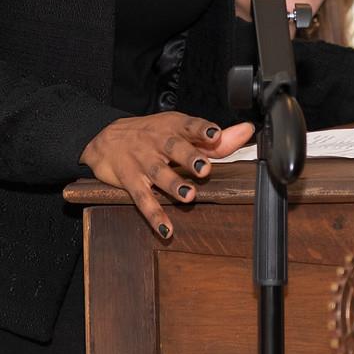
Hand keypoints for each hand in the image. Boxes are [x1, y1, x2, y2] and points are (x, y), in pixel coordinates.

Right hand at [81, 113, 254, 237]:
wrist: (106, 139)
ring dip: (173, 184)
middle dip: (189, 157)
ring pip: (158, 172)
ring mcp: (142, 161)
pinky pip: (142, 199)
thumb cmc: (153, 135)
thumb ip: (216, 139)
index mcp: (174, 127)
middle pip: (174, 148)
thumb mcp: (182, 132)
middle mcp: (157, 142)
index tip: (215, 133)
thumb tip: (247, 132)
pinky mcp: (130, 181)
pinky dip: (154, 215)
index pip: (189, 125)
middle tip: (205, 168)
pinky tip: (166, 229)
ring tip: (188, 196)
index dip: (202, 129)